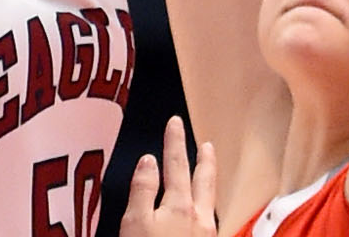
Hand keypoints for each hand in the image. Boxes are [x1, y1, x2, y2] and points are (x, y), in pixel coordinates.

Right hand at [119, 116, 216, 236]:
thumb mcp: (135, 223)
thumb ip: (142, 191)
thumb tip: (147, 162)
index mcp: (179, 206)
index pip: (177, 164)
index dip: (175, 141)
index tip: (175, 123)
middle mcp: (200, 219)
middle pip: (204, 181)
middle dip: (205, 160)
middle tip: (207, 144)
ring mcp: (207, 235)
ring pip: (211, 200)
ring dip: (209, 183)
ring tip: (209, 173)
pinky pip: (213, 219)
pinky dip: (209, 207)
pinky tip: (206, 212)